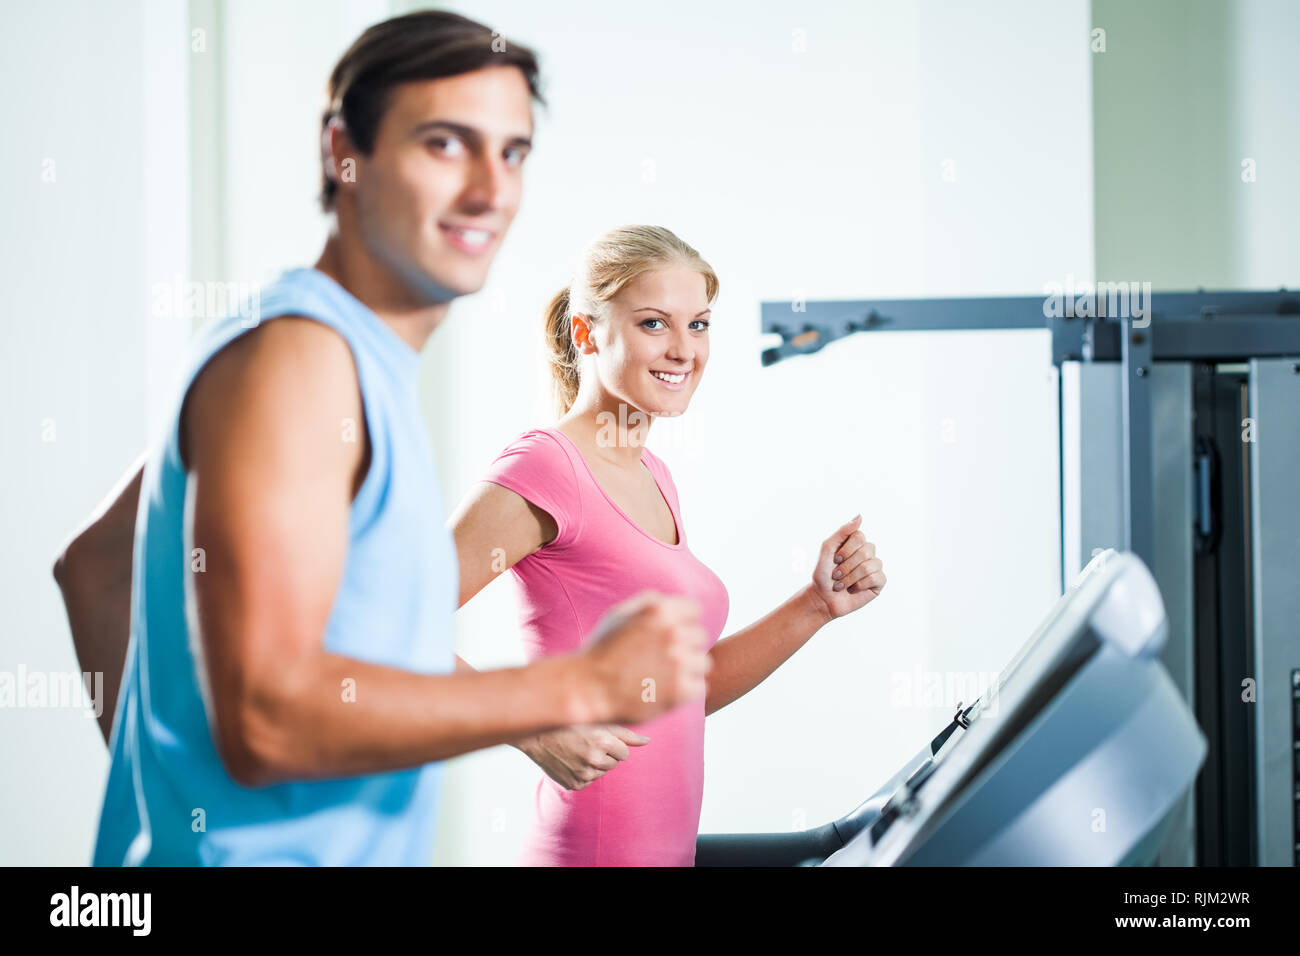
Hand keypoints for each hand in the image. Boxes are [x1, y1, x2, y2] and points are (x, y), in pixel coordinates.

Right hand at [516, 724, 650, 789]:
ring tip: (577, 751)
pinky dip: (583, 773)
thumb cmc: (569, 723)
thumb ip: (626, 734)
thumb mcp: (597, 722)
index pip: (625, 753)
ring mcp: (583, 775)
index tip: (599, 738)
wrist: (536, 736)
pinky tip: (571, 760)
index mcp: (603, 742)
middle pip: (615, 764)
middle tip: (586, 743)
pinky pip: (589, 781)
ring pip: (602, 773)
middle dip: (606, 754)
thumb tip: (648, 742)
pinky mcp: (574, 785)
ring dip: (595, 764)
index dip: (614, 745)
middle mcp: (594, 760)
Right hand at [580, 591, 710, 721]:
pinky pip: (699, 687)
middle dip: (684, 647)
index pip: (694, 611)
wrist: (587, 689)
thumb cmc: (601, 651)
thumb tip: (669, 599)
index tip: (668, 637)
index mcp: (659, 611)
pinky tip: (665, 691)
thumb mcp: (618, 615)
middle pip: (700, 637)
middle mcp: (672, 633)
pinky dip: (685, 691)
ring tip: (663, 676)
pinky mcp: (680, 691)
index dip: (682, 623)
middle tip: (661, 660)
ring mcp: (678, 662)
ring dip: (687, 670)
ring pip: (703, 663)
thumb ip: (647, 602)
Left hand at [807, 515, 885, 621]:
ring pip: (870, 566)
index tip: (835, 559)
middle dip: (846, 566)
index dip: (846, 550)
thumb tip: (860, 516)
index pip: (859, 536)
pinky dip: (860, 585)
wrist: (823, 598)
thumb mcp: (827, 548)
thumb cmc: (823, 573)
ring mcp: (875, 567)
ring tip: (841, 584)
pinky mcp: (879, 582)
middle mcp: (868, 552)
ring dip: (850, 578)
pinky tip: (853, 589)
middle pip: (865, 551)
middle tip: (836, 575)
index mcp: (856, 542)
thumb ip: (843, 531)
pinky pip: (876, 578)